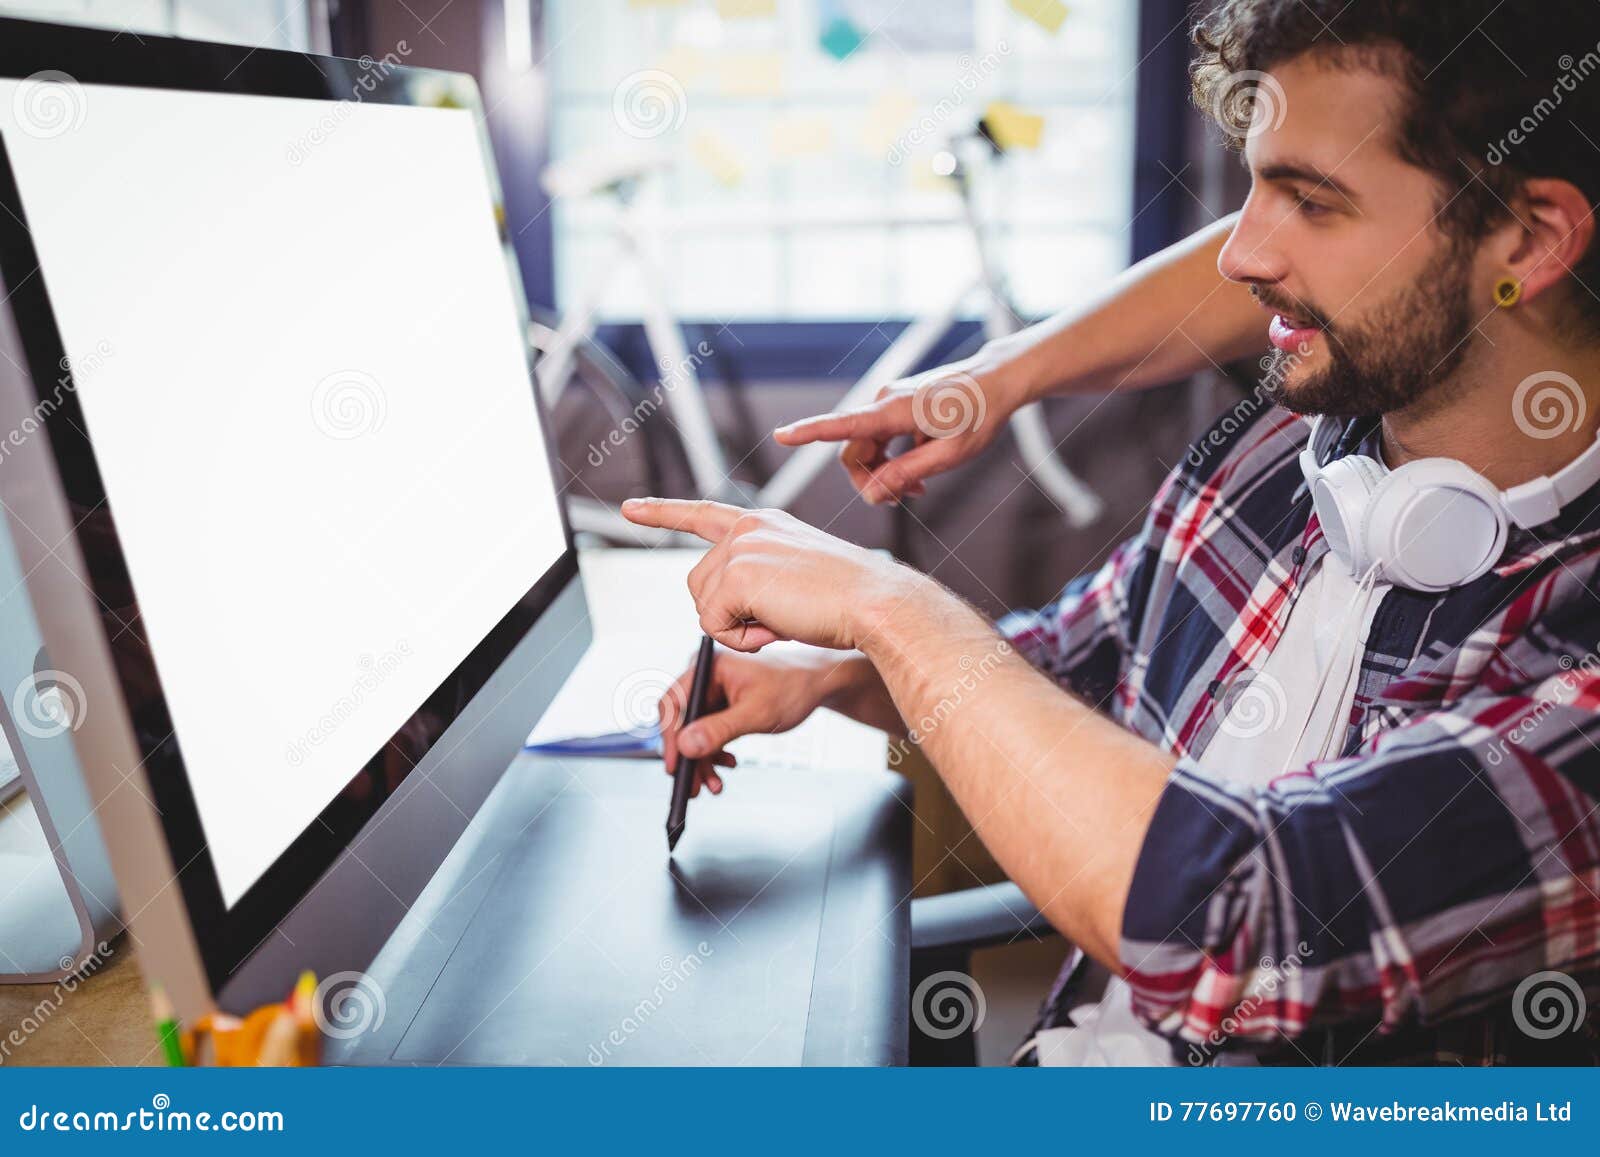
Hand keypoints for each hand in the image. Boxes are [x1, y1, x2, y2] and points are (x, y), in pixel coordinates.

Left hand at [619, 499, 922, 651]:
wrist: (875, 603)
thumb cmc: (847, 600)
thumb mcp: (795, 577)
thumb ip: (757, 578)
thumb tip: (720, 605)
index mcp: (763, 523)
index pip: (701, 513)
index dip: (662, 512)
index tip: (629, 507)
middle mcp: (748, 528)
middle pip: (699, 585)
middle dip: (729, 615)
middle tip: (779, 619)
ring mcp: (741, 549)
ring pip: (705, 608)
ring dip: (738, 630)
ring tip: (783, 621)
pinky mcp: (738, 576)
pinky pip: (714, 626)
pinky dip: (743, 641)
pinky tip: (777, 630)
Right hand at [657, 644, 847, 796]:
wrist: (816, 685)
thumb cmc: (792, 688)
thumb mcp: (756, 713)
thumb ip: (719, 729)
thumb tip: (685, 746)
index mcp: (709, 668)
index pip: (673, 704)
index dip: (670, 738)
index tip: (676, 767)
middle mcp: (706, 678)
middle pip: (682, 722)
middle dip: (689, 757)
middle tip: (694, 787)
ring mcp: (713, 693)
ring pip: (694, 732)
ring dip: (702, 761)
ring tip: (715, 785)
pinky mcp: (722, 706)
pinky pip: (708, 733)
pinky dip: (714, 752)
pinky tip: (728, 764)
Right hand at [771, 345, 1026, 503]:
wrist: (998, 381)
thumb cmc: (980, 415)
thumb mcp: (949, 455)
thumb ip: (907, 474)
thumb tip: (873, 496)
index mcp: (895, 411)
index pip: (843, 425)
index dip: (809, 432)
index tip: (781, 436)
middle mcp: (884, 402)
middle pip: (854, 451)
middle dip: (870, 481)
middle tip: (903, 500)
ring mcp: (889, 402)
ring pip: (867, 448)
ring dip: (883, 473)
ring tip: (916, 489)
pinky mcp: (897, 405)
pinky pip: (880, 438)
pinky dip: (891, 459)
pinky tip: (918, 471)